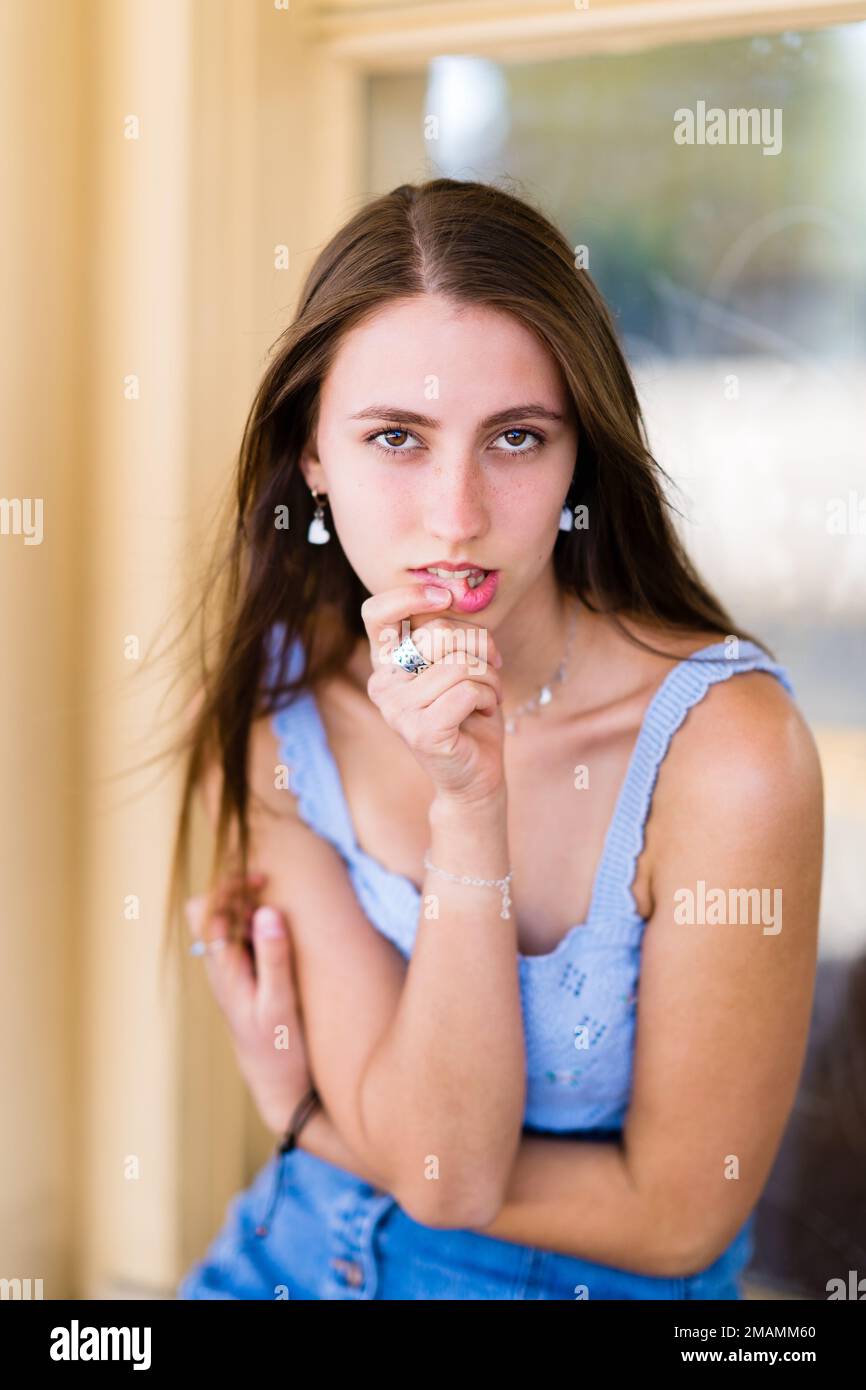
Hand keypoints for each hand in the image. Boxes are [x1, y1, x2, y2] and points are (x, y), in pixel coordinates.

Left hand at [184, 870, 312, 1136]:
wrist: (280, 1087)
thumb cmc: (281, 1049)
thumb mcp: (281, 1003)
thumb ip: (274, 957)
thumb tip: (267, 911)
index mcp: (223, 969)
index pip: (206, 910)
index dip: (228, 886)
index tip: (262, 881)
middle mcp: (221, 968)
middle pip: (212, 911)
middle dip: (238, 891)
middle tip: (271, 887)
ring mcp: (233, 974)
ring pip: (228, 924)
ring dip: (250, 908)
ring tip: (281, 906)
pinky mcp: (249, 981)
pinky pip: (244, 941)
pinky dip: (260, 926)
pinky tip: (286, 931)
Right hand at [361, 582, 505, 806]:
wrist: (474, 772)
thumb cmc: (468, 711)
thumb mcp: (455, 661)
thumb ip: (446, 631)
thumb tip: (454, 592)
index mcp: (385, 663)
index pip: (376, 612)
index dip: (410, 595)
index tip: (445, 597)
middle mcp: (382, 684)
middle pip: (437, 633)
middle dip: (479, 645)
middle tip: (490, 668)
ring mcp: (397, 710)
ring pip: (459, 663)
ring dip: (490, 677)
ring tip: (488, 695)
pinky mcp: (421, 731)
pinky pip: (468, 690)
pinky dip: (489, 697)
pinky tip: (484, 712)